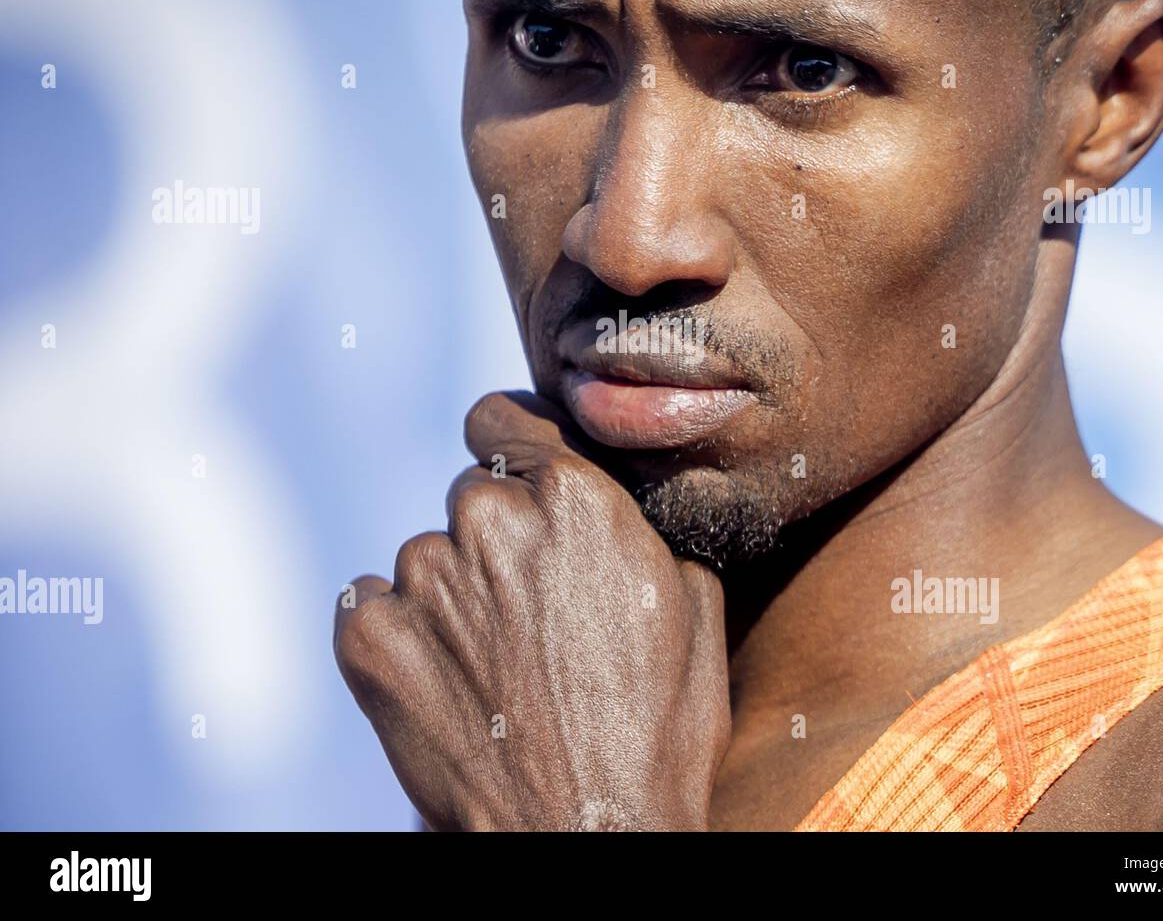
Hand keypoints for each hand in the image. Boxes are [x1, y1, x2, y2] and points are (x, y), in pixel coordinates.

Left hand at [334, 391, 730, 829]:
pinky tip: (446, 683)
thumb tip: (619, 512)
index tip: (510, 468)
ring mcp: (422, 577)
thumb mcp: (698, 610)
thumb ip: (645, 532)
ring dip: (454, 593)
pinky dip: (400, 634)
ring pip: (428, 555)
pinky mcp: (369, 638)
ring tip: (497, 666)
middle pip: (473, 494)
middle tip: (530, 611)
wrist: (586, 839)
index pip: (504, 418)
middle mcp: (489, 518)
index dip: (509, 443)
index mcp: (574, 497)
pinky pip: (373, 603)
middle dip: (497, 538)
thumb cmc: (657, 735)